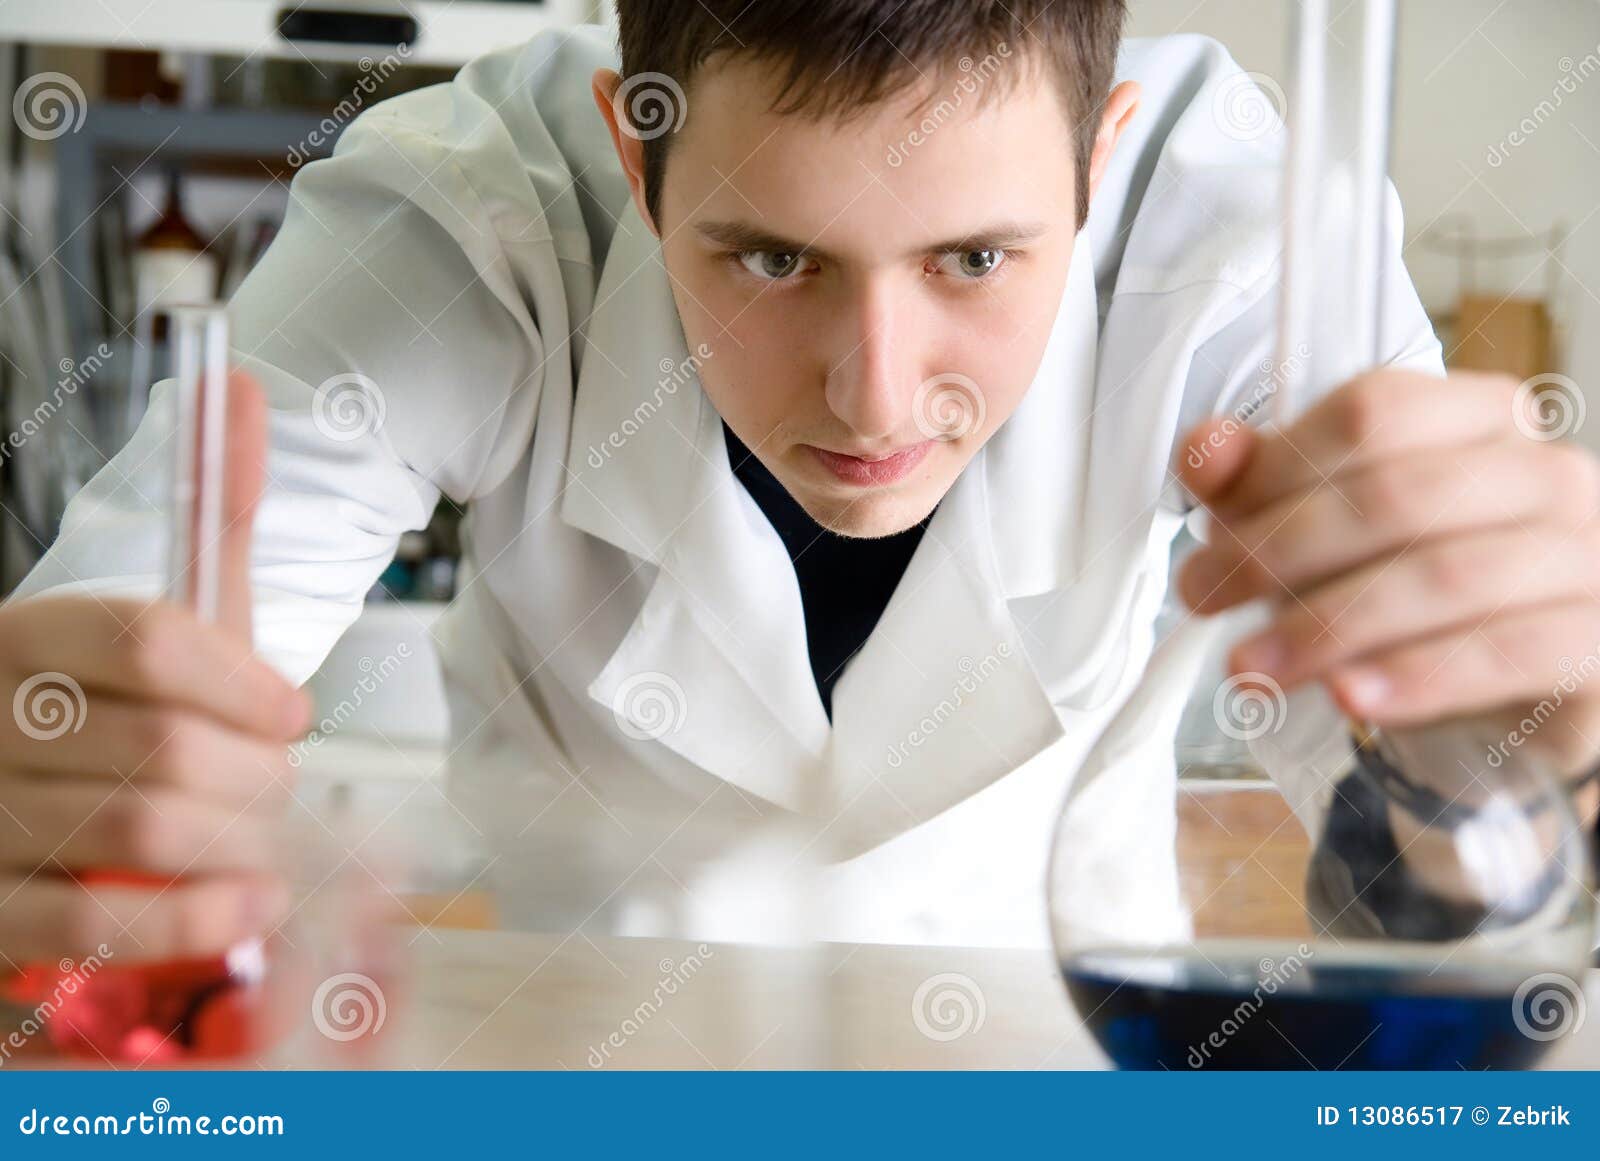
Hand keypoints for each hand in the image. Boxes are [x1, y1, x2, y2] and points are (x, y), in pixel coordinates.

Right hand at [0, 372, 309, 966]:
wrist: (11, 797)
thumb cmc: (113, 706)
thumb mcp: (163, 609)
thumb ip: (210, 508)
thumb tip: (247, 386)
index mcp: (26, 636)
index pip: (148, 640)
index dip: (245, 685)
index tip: (291, 714)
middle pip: (167, 745)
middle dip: (257, 779)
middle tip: (272, 790)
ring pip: (143, 831)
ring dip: (238, 846)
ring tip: (261, 847)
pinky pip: (94, 928)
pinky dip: (194, 922)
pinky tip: (247, 908)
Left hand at [1175, 368, 1599, 817]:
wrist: (1502, 695)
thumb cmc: (1406, 592)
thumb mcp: (1322, 531)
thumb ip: (1259, 485)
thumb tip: (1204, 449)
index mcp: (1478, 419)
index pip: (1374, 412)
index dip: (1277, 469)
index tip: (1211, 529)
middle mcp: (1544, 474)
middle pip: (1398, 495)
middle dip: (1280, 551)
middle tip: (1205, 596)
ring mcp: (1584, 555)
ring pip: (1445, 575)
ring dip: (1327, 624)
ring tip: (1250, 666)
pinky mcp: (1597, 642)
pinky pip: (1507, 652)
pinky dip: (1417, 675)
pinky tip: (1349, 697)